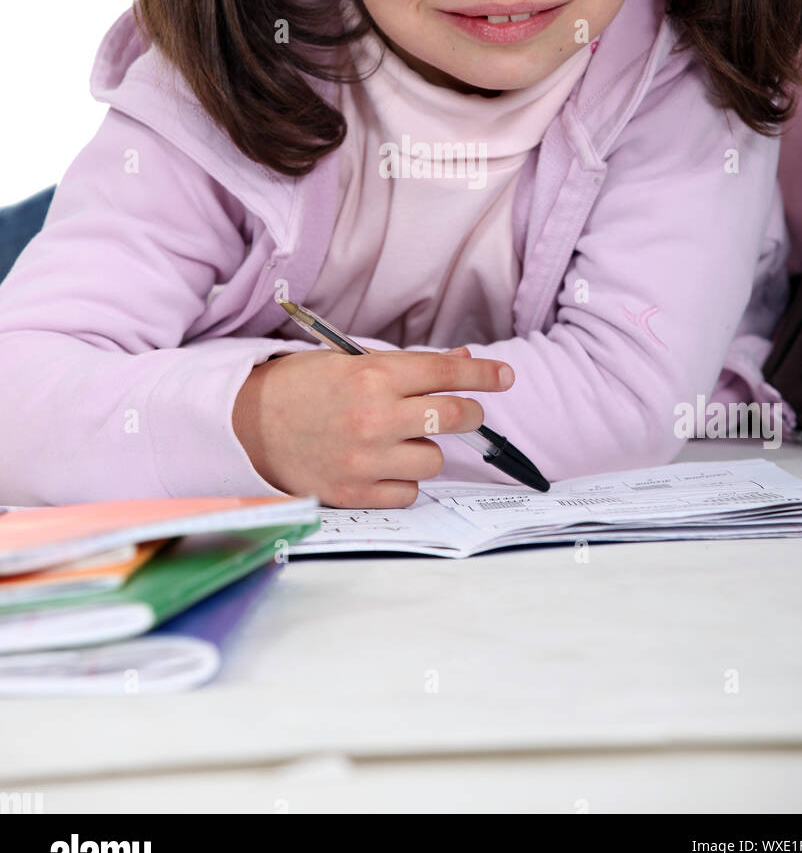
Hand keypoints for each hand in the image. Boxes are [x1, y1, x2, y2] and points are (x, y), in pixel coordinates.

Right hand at [231, 344, 513, 506]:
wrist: (246, 426)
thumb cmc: (298, 388)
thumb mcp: (349, 362)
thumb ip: (407, 366)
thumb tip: (461, 361)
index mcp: (372, 375)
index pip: (445, 371)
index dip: (483, 373)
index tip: (504, 376)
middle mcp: (374, 417)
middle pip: (455, 416)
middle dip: (469, 412)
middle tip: (464, 412)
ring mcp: (366, 458)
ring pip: (434, 459)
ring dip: (426, 449)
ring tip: (397, 440)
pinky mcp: (355, 492)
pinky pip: (408, 492)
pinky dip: (403, 480)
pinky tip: (381, 465)